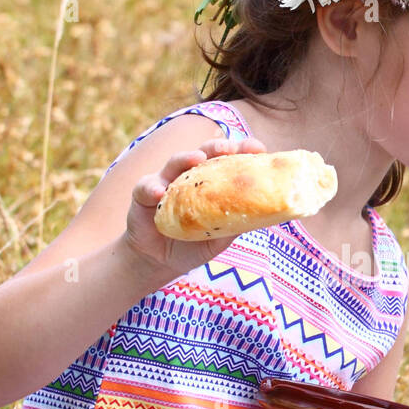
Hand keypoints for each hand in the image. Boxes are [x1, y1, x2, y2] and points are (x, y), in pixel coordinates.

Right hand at [124, 136, 267, 276]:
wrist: (161, 261)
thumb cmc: (195, 244)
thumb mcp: (220, 238)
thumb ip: (236, 224)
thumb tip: (264, 213)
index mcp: (213, 181)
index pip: (229, 159)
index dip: (243, 150)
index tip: (258, 148)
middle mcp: (190, 175)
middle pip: (205, 153)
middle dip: (218, 147)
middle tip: (228, 148)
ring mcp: (166, 181)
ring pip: (176, 162)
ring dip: (186, 158)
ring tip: (196, 158)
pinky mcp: (144, 194)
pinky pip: (146, 187)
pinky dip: (152, 188)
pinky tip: (158, 193)